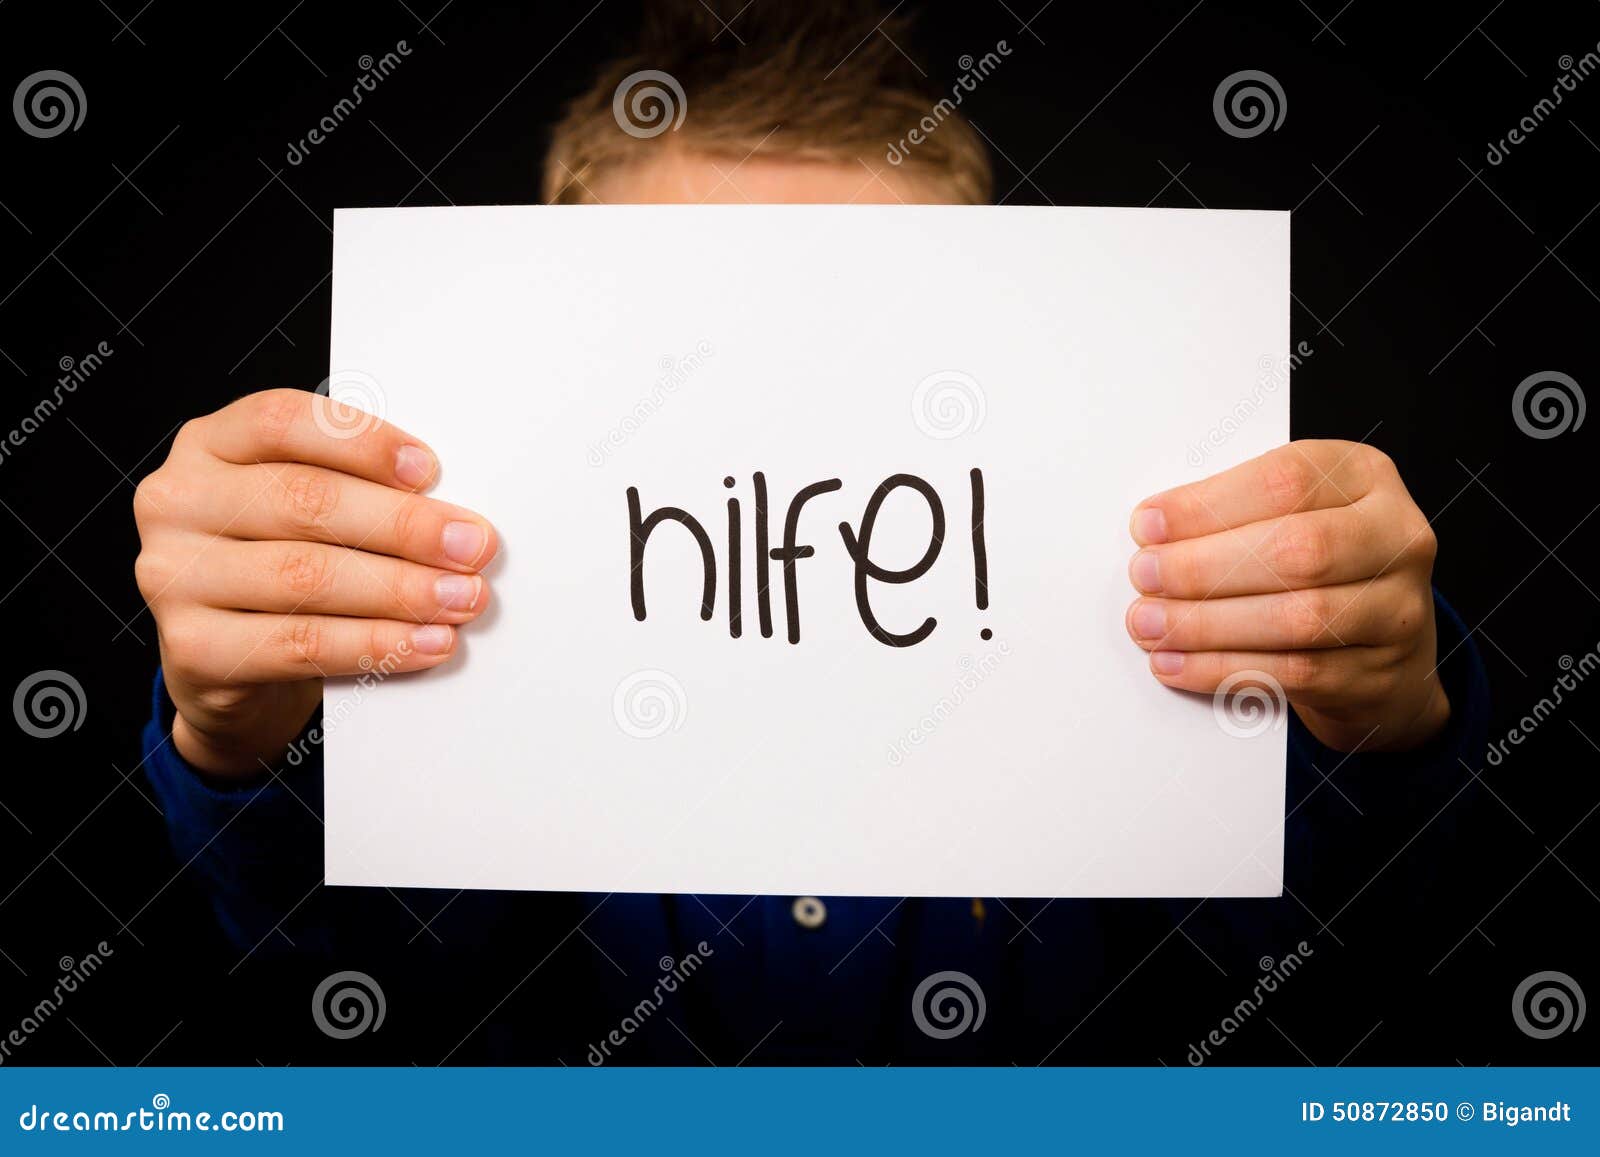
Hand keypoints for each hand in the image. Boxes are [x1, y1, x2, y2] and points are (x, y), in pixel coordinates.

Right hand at [134, 389, 497, 776]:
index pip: (281, 421)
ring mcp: (173, 576)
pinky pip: (301, 644)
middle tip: (472, 547)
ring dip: (400, 590)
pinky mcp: (190, 648)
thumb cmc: (281, 566)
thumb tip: (453, 513)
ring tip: (461, 599)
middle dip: (403, 526)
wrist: (225, 666)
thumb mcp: (302, 512)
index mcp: (208, 445)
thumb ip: (354, 490)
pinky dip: (376, 643)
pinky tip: (427, 643)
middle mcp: (177, 502)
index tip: (430, 470)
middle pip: (304, 501)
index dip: (361, 442)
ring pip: (306, 576)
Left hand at [1125, 440, 1448, 752]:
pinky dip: (1222, 669)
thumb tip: (1154, 530)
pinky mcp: (1378, 674)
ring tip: (1149, 623)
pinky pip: (1293, 674)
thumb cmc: (1322, 566)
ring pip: (1297, 618)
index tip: (1148, 524)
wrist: (1386, 654)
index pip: (1287, 480)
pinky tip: (1175, 663)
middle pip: (1296, 550)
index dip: (1208, 505)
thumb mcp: (1295, 513)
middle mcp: (1396, 539)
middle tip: (1146, 576)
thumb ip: (1238, 513)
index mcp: (1366, 478)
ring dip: (1206, 624)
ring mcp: (1396, 610)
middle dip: (1204, 566)